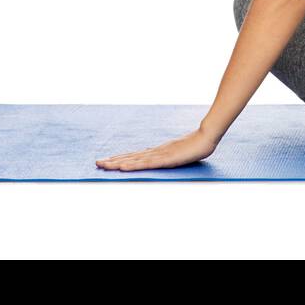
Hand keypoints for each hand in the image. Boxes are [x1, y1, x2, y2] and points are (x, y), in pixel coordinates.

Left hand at [96, 128, 219, 171]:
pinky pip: (145, 164)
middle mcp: (155, 152)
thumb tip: (165, 159)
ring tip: (103, 165)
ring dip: (117, 163)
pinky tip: (122, 168)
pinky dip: (132, 165)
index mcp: (158, 151)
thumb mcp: (181, 153)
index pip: (135, 156)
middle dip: (113, 161)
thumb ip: (171, 156)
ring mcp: (159, 155)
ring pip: (134, 160)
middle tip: (97, 163)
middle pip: (130, 157)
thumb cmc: (197, 145)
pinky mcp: (165, 158)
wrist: (207, 136)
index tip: (107, 161)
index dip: (120, 158)